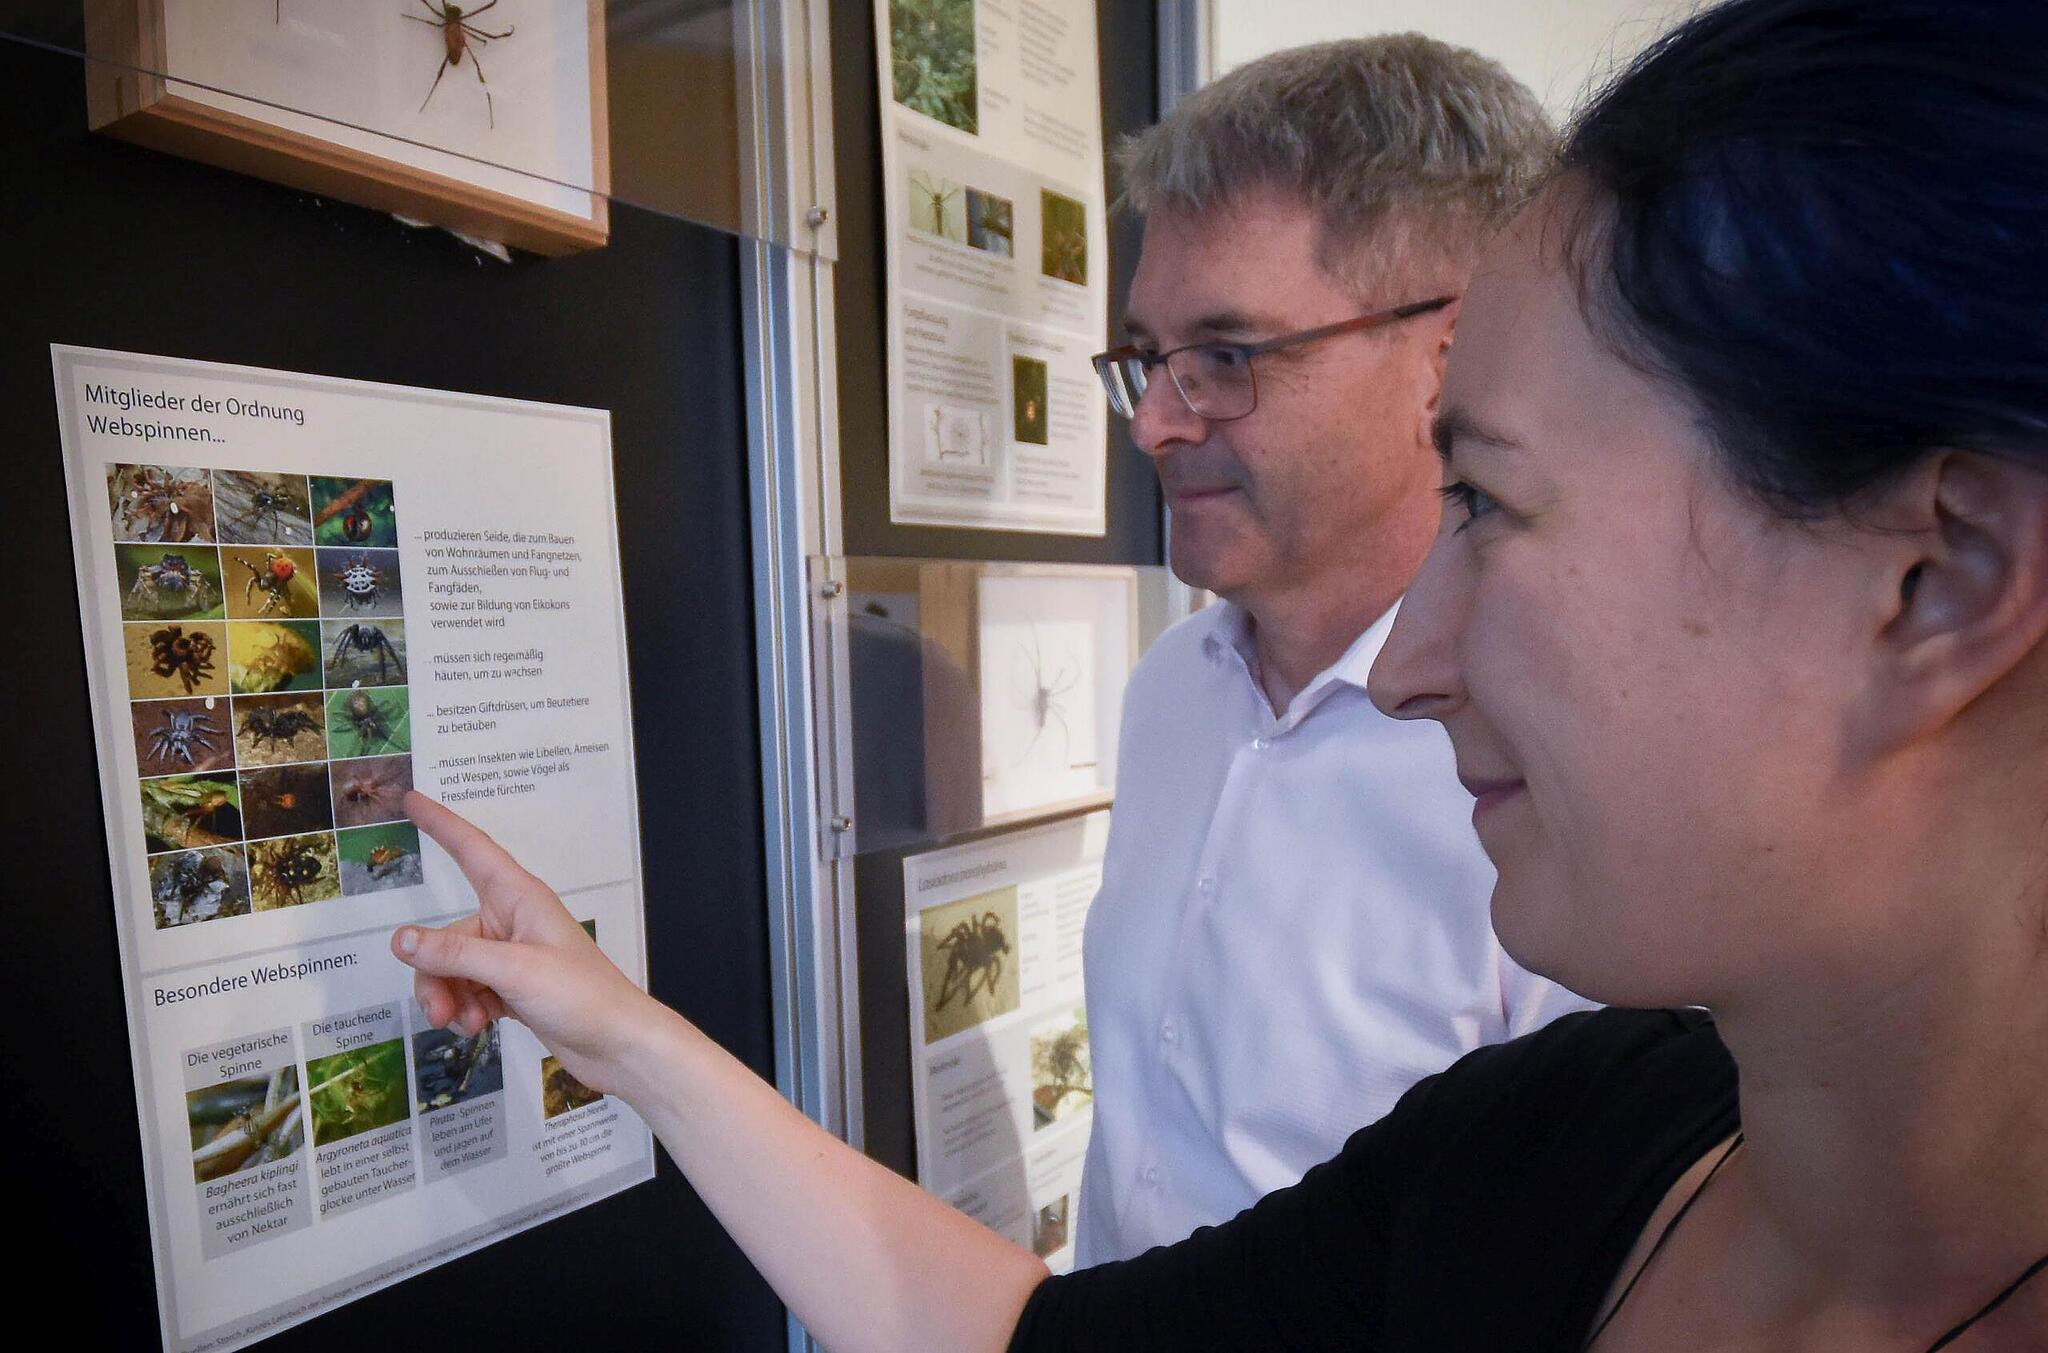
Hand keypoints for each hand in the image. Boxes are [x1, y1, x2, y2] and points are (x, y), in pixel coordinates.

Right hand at [392, 791, 651, 1094]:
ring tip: (465, 1024)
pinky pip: (470, 991)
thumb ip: (454, 956)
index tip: (412, 800)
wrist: (619, 1044)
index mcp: (520, 898)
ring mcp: (514, 956)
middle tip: (438, 1012)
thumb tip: (402, 940)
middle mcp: (514, 921)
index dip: (441, 824)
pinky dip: (466, 1009)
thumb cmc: (582, 996)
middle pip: (448, 936)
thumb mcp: (513, 971)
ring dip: (450, 998)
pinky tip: (479, 1028)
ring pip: (454, 969)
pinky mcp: (514, 987)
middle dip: (434, 974)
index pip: (473, 850)